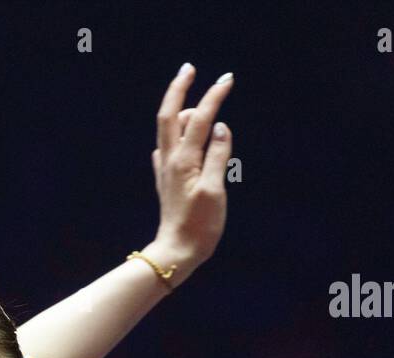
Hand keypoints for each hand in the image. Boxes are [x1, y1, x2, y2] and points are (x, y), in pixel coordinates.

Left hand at [148, 63, 233, 278]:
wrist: (176, 252)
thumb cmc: (199, 226)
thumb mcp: (215, 190)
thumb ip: (218, 156)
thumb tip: (221, 127)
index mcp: (184, 160)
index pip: (201, 119)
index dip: (213, 97)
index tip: (227, 79)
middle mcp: (170, 160)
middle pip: (170, 115)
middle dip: (179, 89)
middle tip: (189, 69)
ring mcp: (166, 170)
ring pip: (169, 130)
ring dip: (181, 111)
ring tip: (199, 104)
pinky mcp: (167, 181)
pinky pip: (167, 147)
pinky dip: (175, 133)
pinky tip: (180, 137)